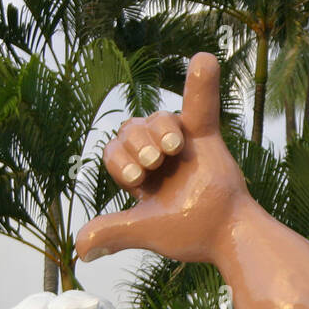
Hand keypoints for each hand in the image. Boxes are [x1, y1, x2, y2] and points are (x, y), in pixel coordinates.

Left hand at [75, 52, 247, 264]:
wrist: (229, 233)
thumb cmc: (191, 233)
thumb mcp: (146, 230)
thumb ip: (114, 232)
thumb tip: (79, 250)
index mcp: (141, 177)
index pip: (115, 153)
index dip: (121, 160)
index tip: (138, 180)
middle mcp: (159, 156)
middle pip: (132, 129)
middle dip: (137, 142)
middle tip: (154, 162)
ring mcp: (183, 143)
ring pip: (157, 117)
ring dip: (159, 128)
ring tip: (173, 148)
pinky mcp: (206, 134)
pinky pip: (201, 100)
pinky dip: (202, 79)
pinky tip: (204, 58)